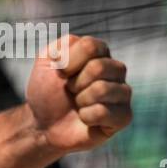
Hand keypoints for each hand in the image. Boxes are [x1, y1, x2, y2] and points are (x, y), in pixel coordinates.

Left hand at [25, 34, 132, 153]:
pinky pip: (104, 112)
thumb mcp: (45, 62)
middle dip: (74, 83)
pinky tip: (85, 119)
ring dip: (80, 100)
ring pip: (102, 89)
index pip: (90, 46)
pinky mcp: (124, 116)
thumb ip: (62, 46)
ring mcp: (122, 93)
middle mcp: (116, 70)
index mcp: (100, 53)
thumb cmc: (47, 91)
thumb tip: (79, 44)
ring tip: (77, 105)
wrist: (43, 123)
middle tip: (70, 91)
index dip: (67, 62)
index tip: (59, 73)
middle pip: (98, 67)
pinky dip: (86, 117)